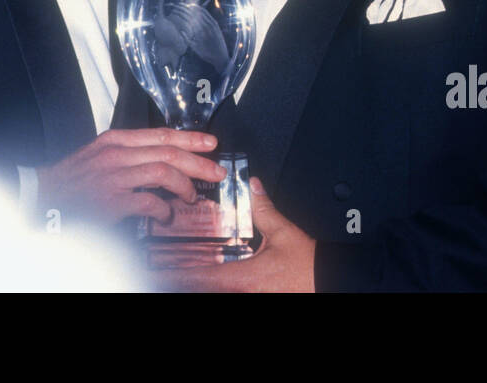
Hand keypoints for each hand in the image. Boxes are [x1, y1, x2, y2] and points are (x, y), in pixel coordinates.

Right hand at [36, 127, 224, 226]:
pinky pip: (148, 201)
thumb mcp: (101, 156)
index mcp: (117, 140)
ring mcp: (114, 177)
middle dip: (198, 162)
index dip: (190, 138)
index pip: (162, 134)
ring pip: (163, 172)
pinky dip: (162, 209)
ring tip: (192, 196)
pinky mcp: (111, 201)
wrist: (42, 199)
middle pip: (168, 152)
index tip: (211, 143)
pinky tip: (165, 215)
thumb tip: (163, 162)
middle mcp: (117, 154)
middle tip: (217, 172)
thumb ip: (130, 155)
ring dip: (184, 185)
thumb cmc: (73, 180)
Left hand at [153, 178, 315, 291]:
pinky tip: (208, 277)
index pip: (198, 276)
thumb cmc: (310, 268)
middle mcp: (241, 292)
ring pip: (213, 291)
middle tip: (157, 271)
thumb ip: (264, 210)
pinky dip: (214, 284)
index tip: (154, 270)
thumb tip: (253, 188)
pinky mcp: (256, 296)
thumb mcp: (285, 234)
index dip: (173, 274)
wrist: (332, 284)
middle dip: (178, 280)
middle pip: (200, 289)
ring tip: (176, 273)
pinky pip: (228, 292)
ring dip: (195, 282)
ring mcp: (248, 297)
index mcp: (243, 277)